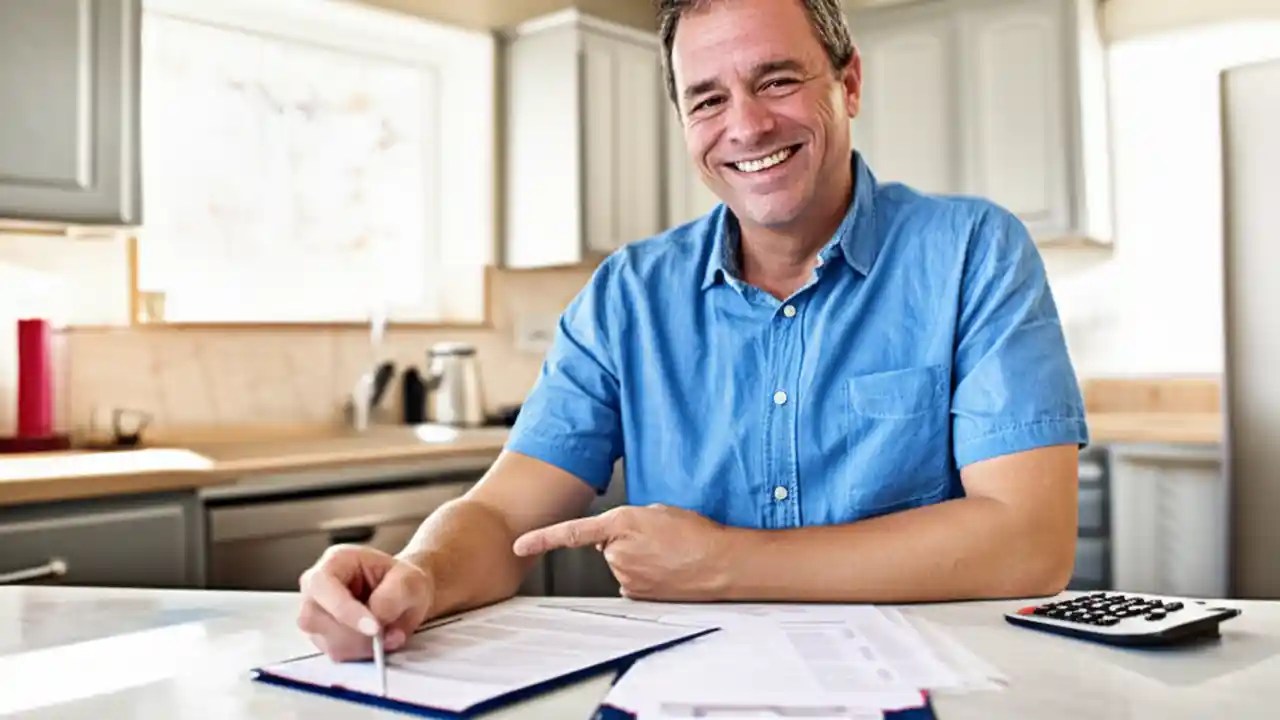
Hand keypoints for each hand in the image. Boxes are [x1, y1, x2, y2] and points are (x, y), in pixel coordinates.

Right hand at [296, 544, 433, 660]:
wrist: (405, 597)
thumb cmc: (404, 581)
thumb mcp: (410, 580)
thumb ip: (393, 595)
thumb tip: (376, 618)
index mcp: (334, 562)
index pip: (322, 586)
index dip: (345, 610)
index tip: (375, 628)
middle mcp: (316, 589)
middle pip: (315, 619)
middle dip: (355, 634)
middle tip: (388, 634)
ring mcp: (317, 616)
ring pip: (327, 642)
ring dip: (363, 646)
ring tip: (391, 635)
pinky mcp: (324, 639)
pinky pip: (337, 655)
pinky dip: (363, 654)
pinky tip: (381, 643)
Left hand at [512, 505, 733, 599]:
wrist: (720, 563)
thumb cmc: (694, 534)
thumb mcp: (656, 512)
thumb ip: (625, 522)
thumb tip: (614, 538)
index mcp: (621, 523)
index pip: (571, 532)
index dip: (541, 538)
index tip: (518, 545)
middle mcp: (618, 552)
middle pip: (606, 546)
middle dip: (623, 542)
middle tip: (654, 539)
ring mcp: (625, 576)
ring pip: (619, 564)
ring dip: (635, 559)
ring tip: (664, 555)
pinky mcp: (636, 594)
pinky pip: (631, 581)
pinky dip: (643, 576)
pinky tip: (664, 571)